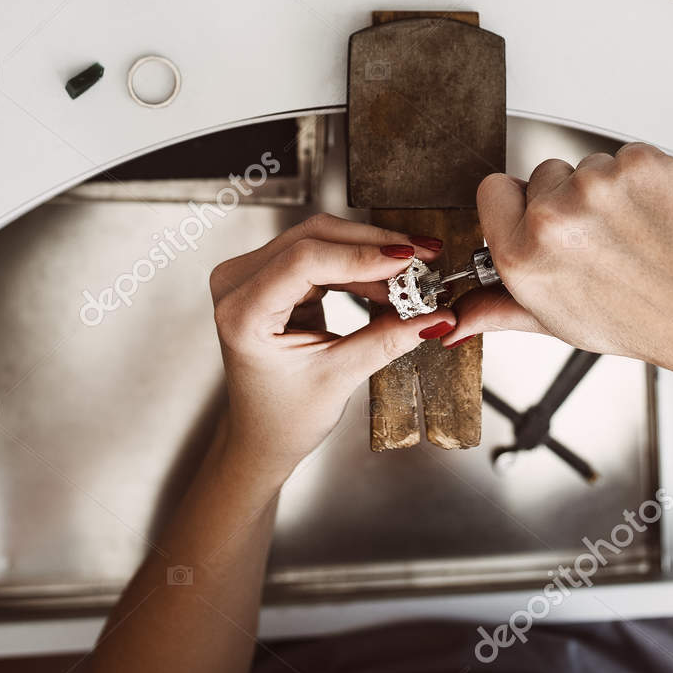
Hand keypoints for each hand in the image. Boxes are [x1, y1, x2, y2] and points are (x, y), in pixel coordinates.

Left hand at [209, 214, 447, 483]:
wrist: (261, 433)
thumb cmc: (282, 417)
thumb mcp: (337, 379)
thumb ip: (386, 339)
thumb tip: (434, 315)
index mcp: (242, 314)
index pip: (303, 261)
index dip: (360, 255)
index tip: (407, 261)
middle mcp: (238, 283)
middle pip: (313, 238)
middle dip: (374, 246)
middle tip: (424, 256)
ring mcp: (253, 274)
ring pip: (321, 238)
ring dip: (371, 252)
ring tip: (415, 270)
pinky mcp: (274, 273)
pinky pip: (324, 253)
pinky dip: (360, 263)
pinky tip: (391, 277)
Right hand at [448, 145, 672, 406]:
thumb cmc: (646, 322)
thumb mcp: (561, 323)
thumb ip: (501, 311)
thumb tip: (455, 320)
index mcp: (523, 257)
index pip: (493, 190)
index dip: (522, 204)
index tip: (547, 220)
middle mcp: (554, 218)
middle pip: (546, 175)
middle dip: (571, 199)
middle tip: (607, 240)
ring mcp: (599, 186)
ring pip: (591, 165)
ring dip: (612, 190)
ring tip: (639, 233)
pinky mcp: (642, 163)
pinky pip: (630, 156)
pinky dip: (646, 179)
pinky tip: (659, 215)